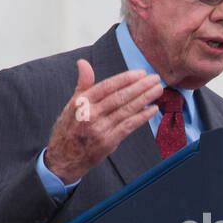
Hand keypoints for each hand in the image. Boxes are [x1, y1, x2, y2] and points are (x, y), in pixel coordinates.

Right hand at [44, 59, 162, 182]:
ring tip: (158, 90)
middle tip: (155, 78)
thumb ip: (82, 84)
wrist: (63, 159)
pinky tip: (153, 109)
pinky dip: (142, 117)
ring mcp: (100, 129)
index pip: (108, 86)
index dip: (126, 78)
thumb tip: (83, 62)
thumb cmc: (69, 130)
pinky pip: (129, 126)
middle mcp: (90, 114)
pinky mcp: (108, 142)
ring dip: (145, 99)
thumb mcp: (72, 104)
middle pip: (120, 97)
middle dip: (140, 86)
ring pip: (127, 110)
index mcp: (82, 102)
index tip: (141, 73)